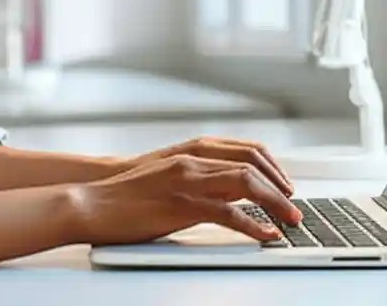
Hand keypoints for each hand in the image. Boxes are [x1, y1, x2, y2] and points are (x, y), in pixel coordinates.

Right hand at [69, 154, 302, 245]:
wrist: (92, 201)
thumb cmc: (126, 193)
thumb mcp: (166, 175)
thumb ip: (195, 176)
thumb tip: (225, 190)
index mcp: (190, 153)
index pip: (245, 151)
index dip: (272, 167)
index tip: (286, 185)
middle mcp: (192, 162)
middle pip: (251, 166)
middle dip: (279, 187)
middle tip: (294, 206)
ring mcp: (187, 183)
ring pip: (245, 185)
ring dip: (274, 203)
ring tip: (289, 221)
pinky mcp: (181, 207)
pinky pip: (228, 215)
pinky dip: (252, 225)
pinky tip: (265, 235)